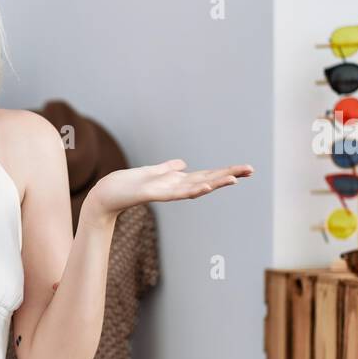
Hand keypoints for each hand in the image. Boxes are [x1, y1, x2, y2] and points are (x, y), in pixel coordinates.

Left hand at [85, 159, 253, 219]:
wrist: (106, 195)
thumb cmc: (126, 185)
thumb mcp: (151, 172)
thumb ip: (167, 168)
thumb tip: (182, 164)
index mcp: (175, 181)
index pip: (205, 175)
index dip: (225, 171)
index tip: (245, 169)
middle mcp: (174, 188)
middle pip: (207, 180)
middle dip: (229, 175)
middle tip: (251, 170)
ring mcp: (165, 192)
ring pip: (195, 187)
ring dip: (215, 183)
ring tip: (234, 178)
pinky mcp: (152, 193)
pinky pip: (175, 193)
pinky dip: (191, 190)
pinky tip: (205, 186)